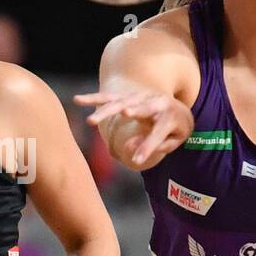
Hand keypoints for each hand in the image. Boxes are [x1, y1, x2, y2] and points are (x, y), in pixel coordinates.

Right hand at [73, 90, 193, 169]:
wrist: (178, 108)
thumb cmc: (174, 129)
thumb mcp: (173, 140)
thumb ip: (156, 145)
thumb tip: (130, 148)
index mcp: (170, 117)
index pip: (158, 133)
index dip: (148, 146)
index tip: (137, 160)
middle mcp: (155, 103)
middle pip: (142, 109)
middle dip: (134, 111)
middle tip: (125, 113)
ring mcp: (140, 97)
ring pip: (121, 102)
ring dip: (105, 111)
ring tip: (90, 121)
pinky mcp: (127, 96)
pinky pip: (108, 97)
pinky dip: (93, 98)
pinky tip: (77, 100)